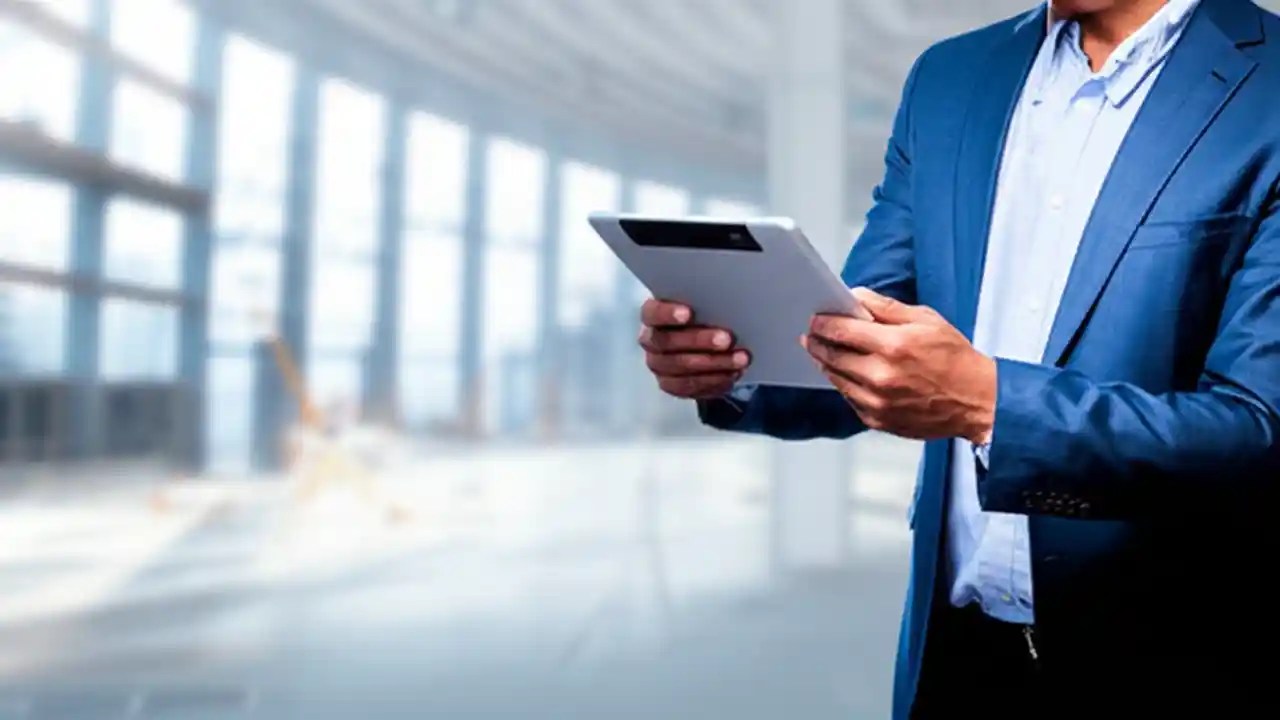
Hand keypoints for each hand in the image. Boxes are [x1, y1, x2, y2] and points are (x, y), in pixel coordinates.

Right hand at [639, 299, 750, 399]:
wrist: (705, 342)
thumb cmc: (703, 317)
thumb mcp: (704, 305)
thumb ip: (706, 303)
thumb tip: (726, 299)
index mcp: (653, 316)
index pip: (652, 313)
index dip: (667, 314)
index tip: (688, 313)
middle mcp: (652, 341)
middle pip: (667, 342)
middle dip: (699, 341)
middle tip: (726, 339)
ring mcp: (659, 365)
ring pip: (681, 368)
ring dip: (714, 364)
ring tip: (740, 358)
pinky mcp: (672, 385)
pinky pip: (690, 387)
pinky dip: (714, 381)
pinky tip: (733, 373)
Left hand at [801, 288, 995, 443]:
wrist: (977, 402)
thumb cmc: (955, 359)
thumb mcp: (927, 320)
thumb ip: (887, 308)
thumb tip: (857, 296)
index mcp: (893, 346)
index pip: (842, 330)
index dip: (823, 323)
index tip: (816, 319)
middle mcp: (881, 376)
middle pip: (833, 356)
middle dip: (817, 342)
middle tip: (810, 335)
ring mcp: (877, 402)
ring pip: (836, 379)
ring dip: (825, 363)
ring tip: (822, 352)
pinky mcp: (878, 420)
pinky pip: (849, 399)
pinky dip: (844, 384)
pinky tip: (845, 374)